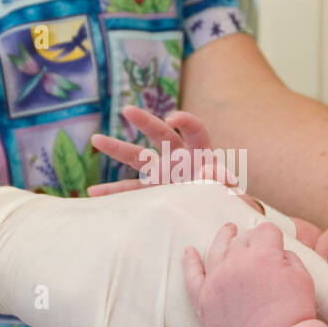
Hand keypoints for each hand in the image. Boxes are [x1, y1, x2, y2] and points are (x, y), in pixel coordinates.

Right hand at [88, 105, 247, 196]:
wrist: (221, 215)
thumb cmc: (231, 203)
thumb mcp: (234, 195)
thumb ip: (228, 185)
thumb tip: (214, 173)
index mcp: (202, 154)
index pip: (195, 130)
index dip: (185, 122)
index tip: (172, 119)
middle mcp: (180, 158)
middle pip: (161, 134)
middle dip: (145, 122)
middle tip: (128, 110)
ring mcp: (163, 174)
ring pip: (138, 157)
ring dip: (117, 148)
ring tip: (95, 139)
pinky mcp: (153, 192)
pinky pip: (130, 190)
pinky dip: (112, 193)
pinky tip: (92, 193)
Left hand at [183, 222, 316, 326]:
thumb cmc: (295, 314)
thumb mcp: (302, 277)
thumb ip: (287, 257)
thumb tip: (276, 252)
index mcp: (263, 254)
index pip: (265, 230)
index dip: (273, 237)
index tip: (276, 246)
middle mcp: (236, 262)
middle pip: (242, 239)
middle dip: (252, 240)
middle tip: (259, 249)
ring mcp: (217, 281)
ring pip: (217, 249)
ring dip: (223, 238)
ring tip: (227, 231)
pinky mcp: (204, 300)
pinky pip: (192, 276)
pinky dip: (189, 262)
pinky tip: (188, 251)